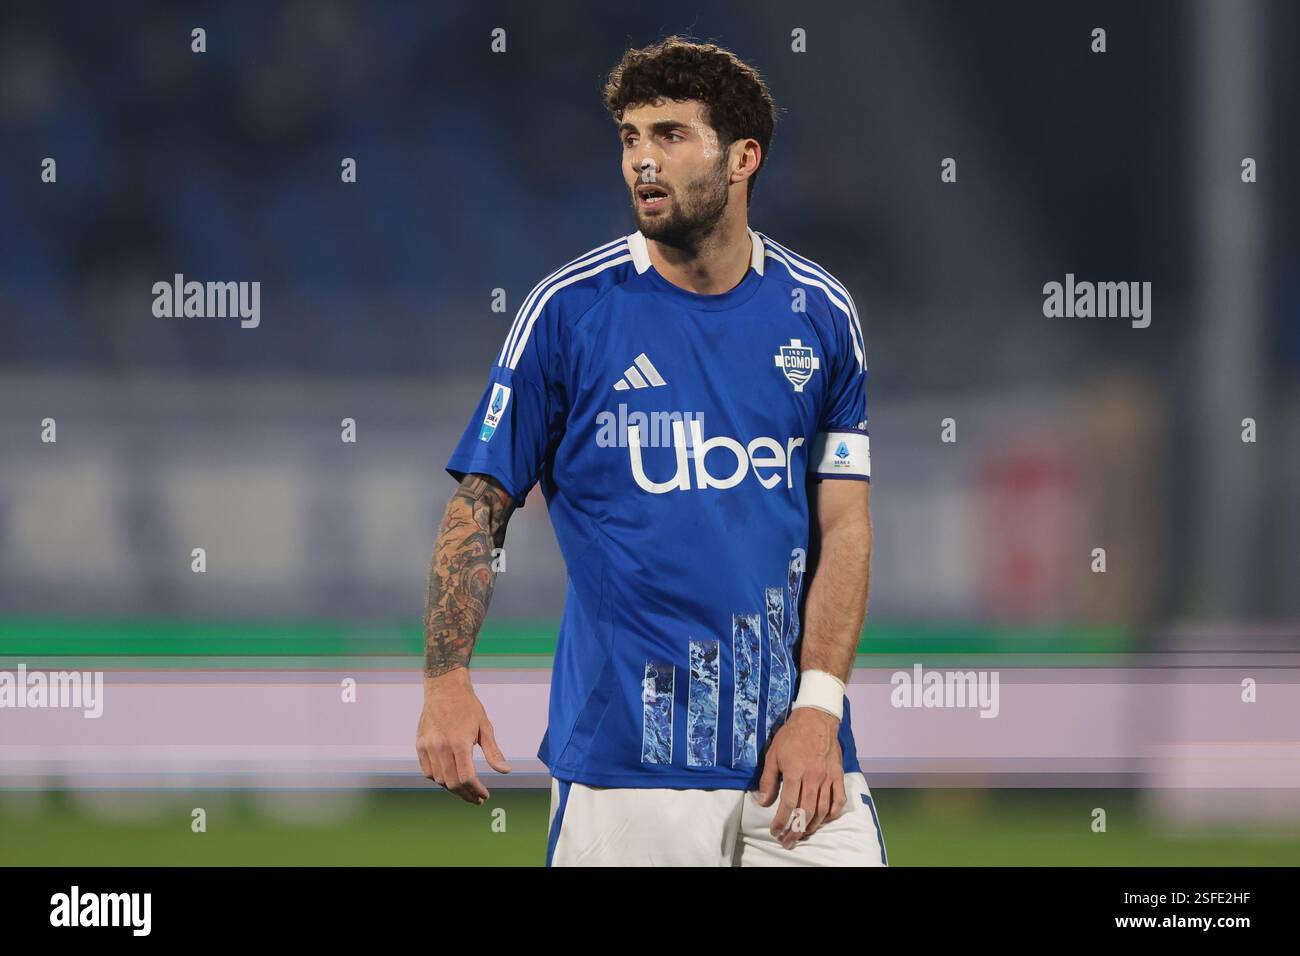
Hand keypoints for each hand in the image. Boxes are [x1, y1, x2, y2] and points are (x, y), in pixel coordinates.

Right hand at [416, 668, 510, 803]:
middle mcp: (441, 746)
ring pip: (439, 780)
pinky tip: (450, 778)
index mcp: (459, 742)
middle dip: (466, 795)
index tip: (484, 796)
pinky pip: (427, 771)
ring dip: (453, 788)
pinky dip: (439, 779)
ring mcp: (428, 746)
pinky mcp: (420, 745)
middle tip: (476, 798)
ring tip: (466, 789)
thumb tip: (505, 771)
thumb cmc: (468, 706)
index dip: (476, 791)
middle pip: (452, 783)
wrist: (444, 688)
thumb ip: (493, 752)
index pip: (466, 777)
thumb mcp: (485, 727)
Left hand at [755, 707, 846, 848]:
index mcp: (795, 771)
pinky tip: (824, 819)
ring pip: (822, 810)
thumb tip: (763, 802)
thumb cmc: (792, 736)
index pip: (787, 804)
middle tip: (788, 841)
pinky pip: (838, 800)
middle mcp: (813, 777)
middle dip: (795, 830)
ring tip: (803, 834)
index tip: (775, 831)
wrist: (817, 719)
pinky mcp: (838, 775)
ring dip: (812, 826)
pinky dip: (832, 814)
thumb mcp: (773, 755)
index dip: (781, 821)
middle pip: (805, 812)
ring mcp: (828, 777)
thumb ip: (768, 780)